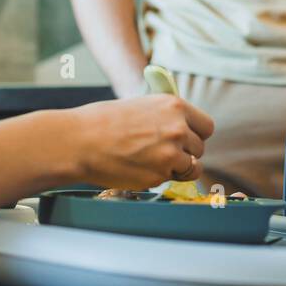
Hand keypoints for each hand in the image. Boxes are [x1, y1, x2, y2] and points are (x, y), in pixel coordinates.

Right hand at [73, 95, 214, 189]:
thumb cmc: (102, 122)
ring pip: (191, 168)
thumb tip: (182, 128)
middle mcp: (178, 128)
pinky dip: (159, 178)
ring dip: (176, 168)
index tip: (187, 139)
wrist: (80, 141)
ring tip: (150, 161)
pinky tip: (138, 167)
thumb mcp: (141, 105)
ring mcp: (171, 154)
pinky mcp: (160, 175)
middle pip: (199, 148)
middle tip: (160, 152)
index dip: (196, 135)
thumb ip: (166, 117)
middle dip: (184, 152)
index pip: (206, 126)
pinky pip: (170, 180)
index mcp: (174, 106)